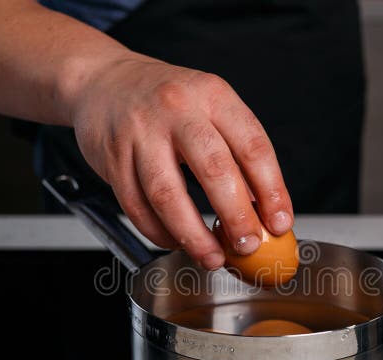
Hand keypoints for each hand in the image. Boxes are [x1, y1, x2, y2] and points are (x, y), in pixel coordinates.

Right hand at [68, 51, 293, 269]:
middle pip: (214, 170)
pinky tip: (177, 242)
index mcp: (213, 95)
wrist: (103, 80)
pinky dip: (158, 232)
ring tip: (213, 257)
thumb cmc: (165, 100)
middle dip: (236, 216)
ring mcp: (140, 133)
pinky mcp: (112, 157)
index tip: (279, 223)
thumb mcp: (209, 106)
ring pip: (168, 195)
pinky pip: (136, 206)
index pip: (253, 147)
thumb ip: (236, 151)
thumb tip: (264, 209)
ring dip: (194, 235)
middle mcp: (177, 109)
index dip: (272, 191)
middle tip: (248, 245)